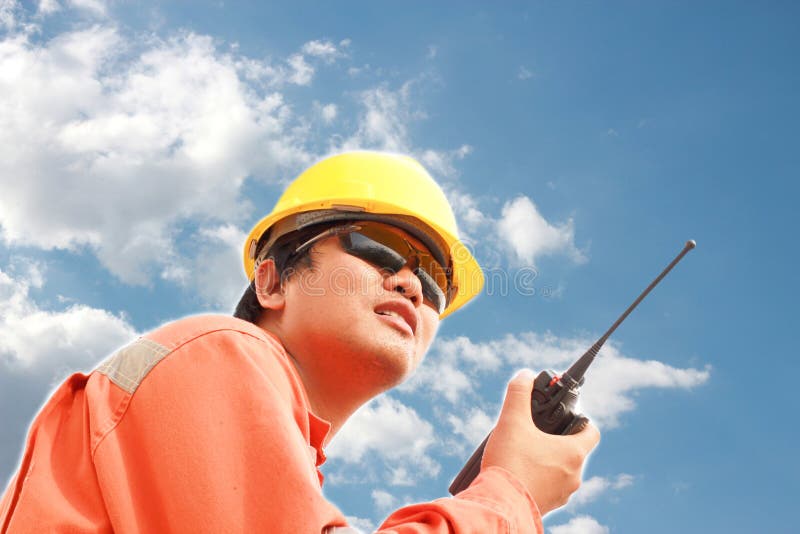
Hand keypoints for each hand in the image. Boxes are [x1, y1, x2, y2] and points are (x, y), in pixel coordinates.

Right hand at [482, 369, 600, 514]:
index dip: (580, 419)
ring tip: (523, 452)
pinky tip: (519, 472)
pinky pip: (549, 487)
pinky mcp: (548, 506)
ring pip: (561, 469)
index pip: (591, 430)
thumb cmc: (509, 463)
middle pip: (573, 450)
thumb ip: (519, 393)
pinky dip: (538, 478)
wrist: (499, 506)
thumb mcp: (512, 420)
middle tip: (534, 432)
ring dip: (547, 460)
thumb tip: (525, 375)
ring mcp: (563, 494)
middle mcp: (574, 475)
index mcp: (574, 453)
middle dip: (555, 439)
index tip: (564, 416)